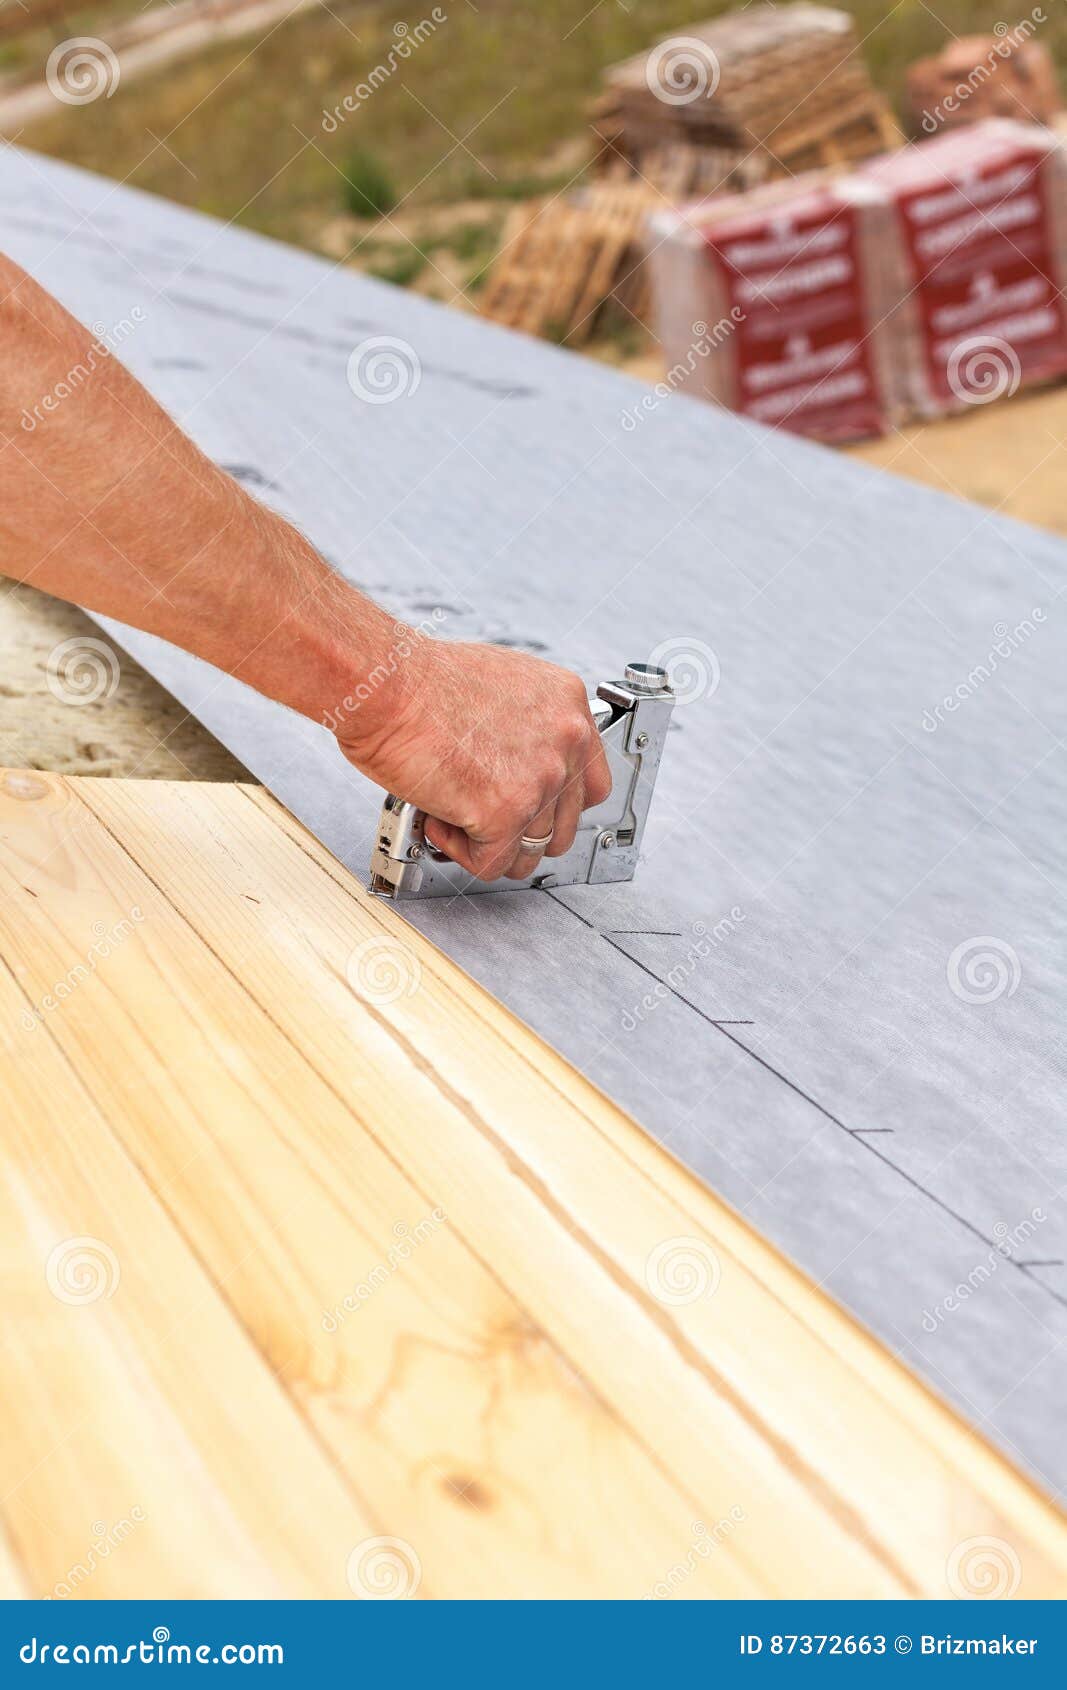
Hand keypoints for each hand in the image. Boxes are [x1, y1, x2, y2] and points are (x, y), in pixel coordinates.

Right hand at [336, 636, 612, 880]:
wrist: (385, 685)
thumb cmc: (419, 679)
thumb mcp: (499, 685)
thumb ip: (524, 728)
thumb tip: (514, 764)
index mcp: (567, 705)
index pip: (589, 783)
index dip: (552, 805)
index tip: (528, 808)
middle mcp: (566, 741)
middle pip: (564, 826)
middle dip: (519, 830)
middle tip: (481, 818)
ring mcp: (541, 780)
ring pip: (529, 852)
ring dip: (488, 843)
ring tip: (450, 812)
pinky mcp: (505, 814)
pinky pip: (491, 863)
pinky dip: (460, 852)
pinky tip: (438, 818)